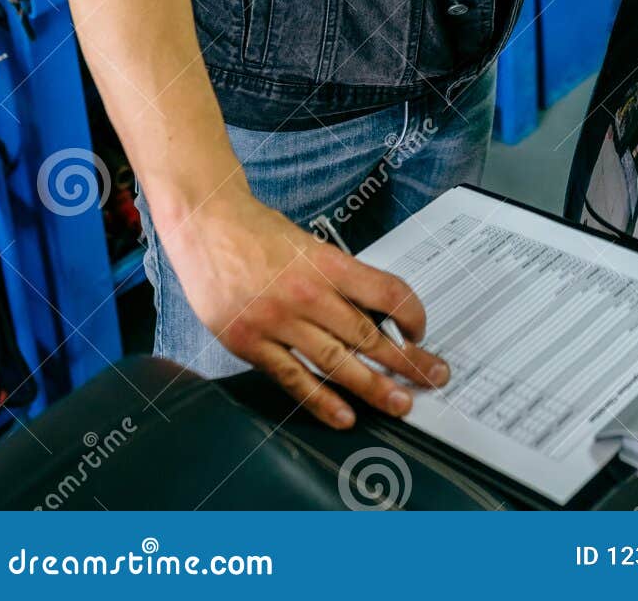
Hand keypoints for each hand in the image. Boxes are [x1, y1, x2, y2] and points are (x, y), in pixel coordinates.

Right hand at [166, 194, 448, 429]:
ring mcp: (277, 320)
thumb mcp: (307, 242)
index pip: (385, 292)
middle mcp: (306, 292)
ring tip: (399, 403)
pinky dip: (321, 400)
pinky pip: (293, 378)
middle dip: (405, 360)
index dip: (411, 314)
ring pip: (336, 361)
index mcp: (326, 262)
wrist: (205, 222)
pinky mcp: (250, 342)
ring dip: (372, 386)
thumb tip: (371, 312)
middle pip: (367, 334)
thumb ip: (335, 276)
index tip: (420, 330)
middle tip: (432, 376)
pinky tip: (344, 416)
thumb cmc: (256, 230)